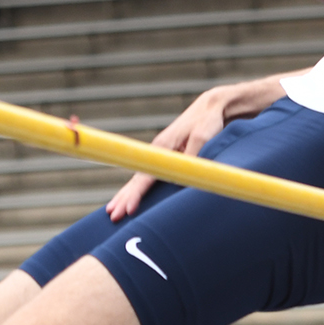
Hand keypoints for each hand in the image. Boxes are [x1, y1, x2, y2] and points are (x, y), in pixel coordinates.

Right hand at [107, 87, 236, 220]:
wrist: (211, 108)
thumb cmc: (208, 121)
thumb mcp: (204, 137)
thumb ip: (192, 156)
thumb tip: (183, 177)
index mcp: (162, 146)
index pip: (146, 175)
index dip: (136, 194)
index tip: (129, 209)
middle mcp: (156, 151)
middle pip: (136, 179)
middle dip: (123, 198)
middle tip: (112, 216)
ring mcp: (159, 155)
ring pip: (139, 179)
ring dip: (125, 195)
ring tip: (112, 212)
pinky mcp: (166, 158)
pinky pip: (147, 177)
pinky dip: (136, 189)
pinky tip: (129, 199)